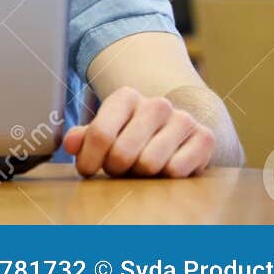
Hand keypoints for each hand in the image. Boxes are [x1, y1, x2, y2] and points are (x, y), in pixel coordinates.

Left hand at [62, 87, 215, 177]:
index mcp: (126, 96)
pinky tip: (164, 167)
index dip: (89, 159)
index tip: (87, 170)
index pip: (99, 134)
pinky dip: (166, 177)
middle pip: (122, 153)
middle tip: (118, 168)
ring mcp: (183, 119)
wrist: (175, 132)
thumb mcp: (106, 132)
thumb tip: (69, 143)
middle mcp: (156, 104)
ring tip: (140, 167)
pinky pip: (176, 170)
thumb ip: (84, 136)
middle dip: (115, 168)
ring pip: (149, 164)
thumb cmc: (132, 136)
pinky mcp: (204, 138)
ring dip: (140, 174)